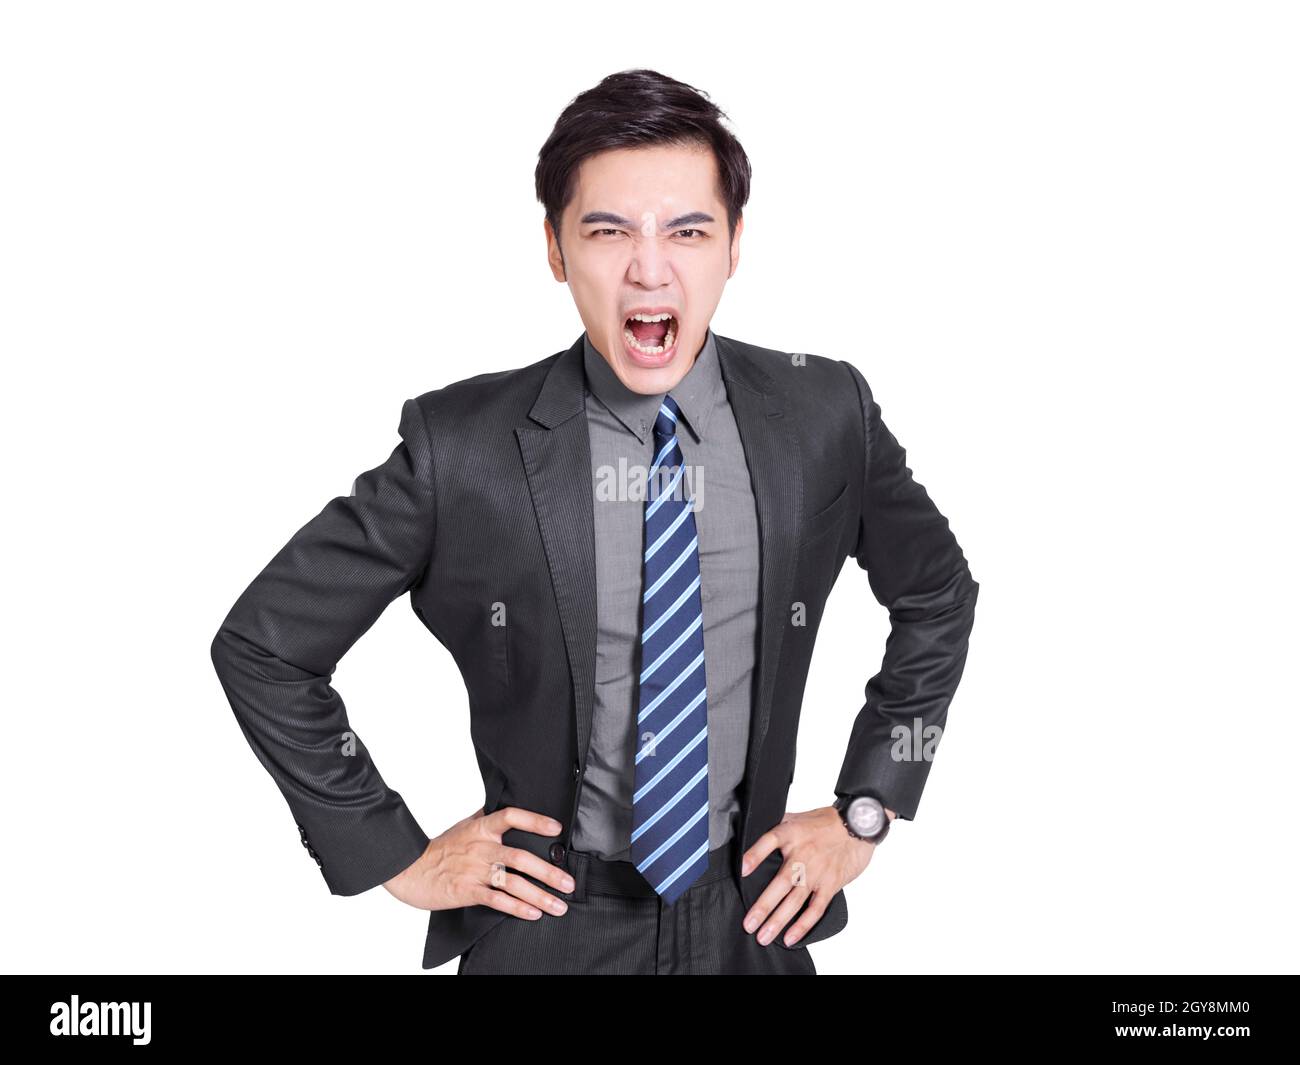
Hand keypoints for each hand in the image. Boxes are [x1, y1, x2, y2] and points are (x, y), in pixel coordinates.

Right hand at [382, 805, 574, 920]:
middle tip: (569, 883)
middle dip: (549, 872)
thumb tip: (506, 804)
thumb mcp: (464, 825)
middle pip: (520, 857)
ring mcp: (475, 870)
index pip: (511, 816)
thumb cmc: (439, 848)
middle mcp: (481, 848)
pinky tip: (533, 914)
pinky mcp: (467, 891)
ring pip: (513, 883)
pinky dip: (516, 908)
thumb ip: (486, 818)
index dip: (535, 820)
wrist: (409, 868)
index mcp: (481, 828)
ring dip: (539, 896)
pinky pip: (497, 900)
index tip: (557, 828)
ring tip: (558, 905)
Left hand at [739, 804, 896, 946]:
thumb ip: (776, 828)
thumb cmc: (824, 822)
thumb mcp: (796, 817)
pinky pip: (815, 908)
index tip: (742, 870)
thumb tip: (750, 833)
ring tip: (763, 937)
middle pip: (780, 883)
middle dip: (763, 906)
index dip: (755, 855)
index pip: (769, 842)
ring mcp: (817, 872)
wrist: (857, 826)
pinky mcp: (830, 884)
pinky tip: (790, 937)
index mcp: (791, 833)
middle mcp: (802, 854)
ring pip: (795, 900)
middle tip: (749, 924)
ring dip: (778, 920)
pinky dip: (803, 924)